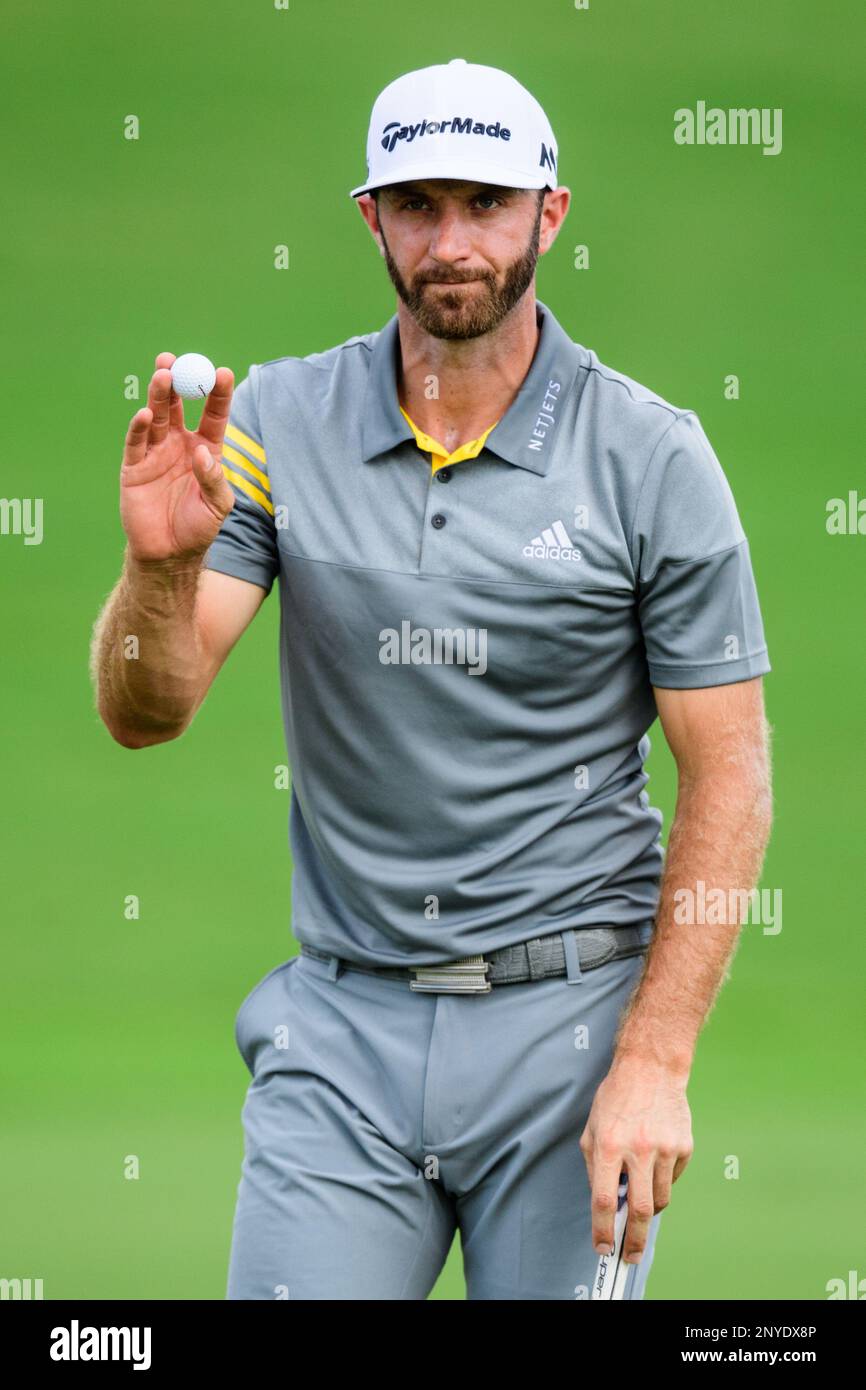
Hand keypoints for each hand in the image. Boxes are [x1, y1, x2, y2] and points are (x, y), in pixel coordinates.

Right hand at [120, 352, 235, 564]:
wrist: (168, 553)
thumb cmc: (198, 528)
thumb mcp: (218, 506)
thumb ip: (214, 479)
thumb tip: (203, 454)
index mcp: (206, 449)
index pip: (213, 415)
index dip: (217, 394)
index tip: (222, 372)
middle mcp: (180, 445)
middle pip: (179, 406)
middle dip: (178, 381)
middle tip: (177, 361)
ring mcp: (156, 453)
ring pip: (157, 416)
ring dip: (159, 394)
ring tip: (162, 374)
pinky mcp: (134, 466)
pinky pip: (136, 441)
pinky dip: (139, 426)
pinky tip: (145, 413)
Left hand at [579, 1058, 693, 1263]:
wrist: (652, 1068)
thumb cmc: (616, 1098)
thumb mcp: (592, 1129)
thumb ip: (595, 1167)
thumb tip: (606, 1204)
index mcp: (608, 1145)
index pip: (603, 1199)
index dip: (602, 1230)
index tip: (603, 1248)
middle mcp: (637, 1149)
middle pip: (639, 1210)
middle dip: (635, 1240)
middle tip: (631, 1256)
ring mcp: (664, 1148)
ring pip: (660, 1199)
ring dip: (649, 1206)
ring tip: (641, 1189)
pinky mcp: (683, 1147)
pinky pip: (672, 1179)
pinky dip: (662, 1180)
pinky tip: (655, 1158)